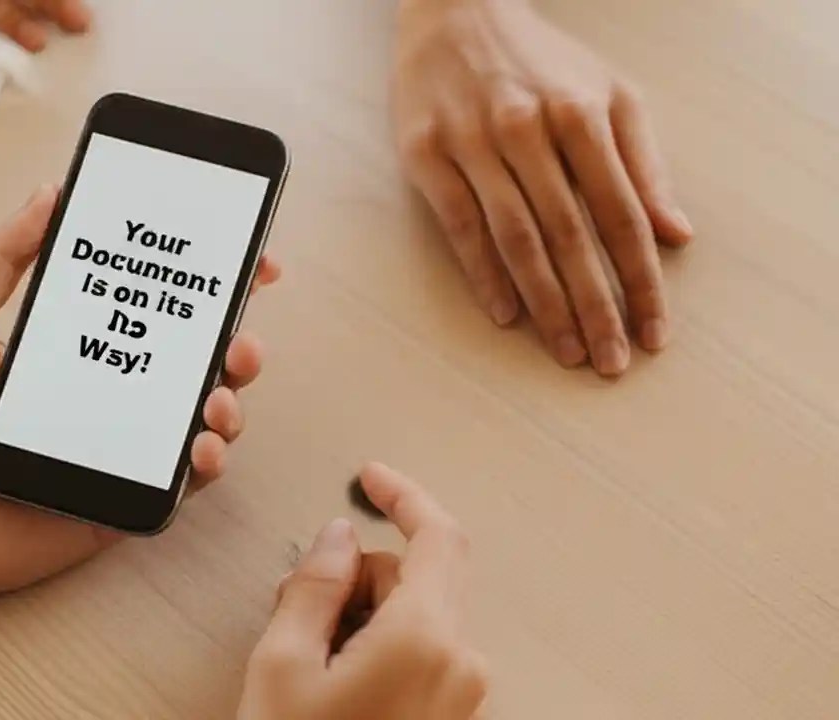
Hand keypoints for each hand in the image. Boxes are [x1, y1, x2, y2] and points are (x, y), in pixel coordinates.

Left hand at [0, 185, 281, 604]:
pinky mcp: (120, 501)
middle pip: (192, 359)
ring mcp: (117, 448)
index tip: (244, 259)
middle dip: (234, 341)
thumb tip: (51, 191)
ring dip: (229, 398)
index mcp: (74, 346)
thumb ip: (2, 254)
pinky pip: (182, 481)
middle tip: (239, 336)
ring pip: (201, 416)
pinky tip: (201, 447)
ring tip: (219, 395)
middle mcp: (105, 393)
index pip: (152, 305)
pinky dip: (207, 462)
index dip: (204, 283)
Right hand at [238, 463, 485, 719]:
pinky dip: (384, 647)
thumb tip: (338, 538)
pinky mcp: (455, 716)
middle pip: (421, 574)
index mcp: (423, 640)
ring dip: (368, 616)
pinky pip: (426, 653)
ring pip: (420, 614)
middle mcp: (460, 664)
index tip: (372, 478)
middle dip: (361, 573)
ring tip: (314, 661)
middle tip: (300, 604)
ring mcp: (465, 695)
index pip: (436, 535)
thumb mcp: (282, 665)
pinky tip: (339, 679)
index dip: (402, 496)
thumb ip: (313, 587)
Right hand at [393, 0, 692, 375]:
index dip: (641, 280)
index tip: (653, 333)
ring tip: (566, 350)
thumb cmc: (538, 60)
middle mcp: (527, 128)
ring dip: (545, 303)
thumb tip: (676, 233)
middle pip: (571, 236)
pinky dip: (483, 274)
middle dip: (596, 306)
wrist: (454, 12)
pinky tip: (504, 314)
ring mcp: (472, 142)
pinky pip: (460, 226)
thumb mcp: (609, 93)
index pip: (622, 215)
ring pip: (516, 238)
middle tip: (610, 362)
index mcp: (581, 113)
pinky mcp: (425, 154)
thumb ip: (643, 163)